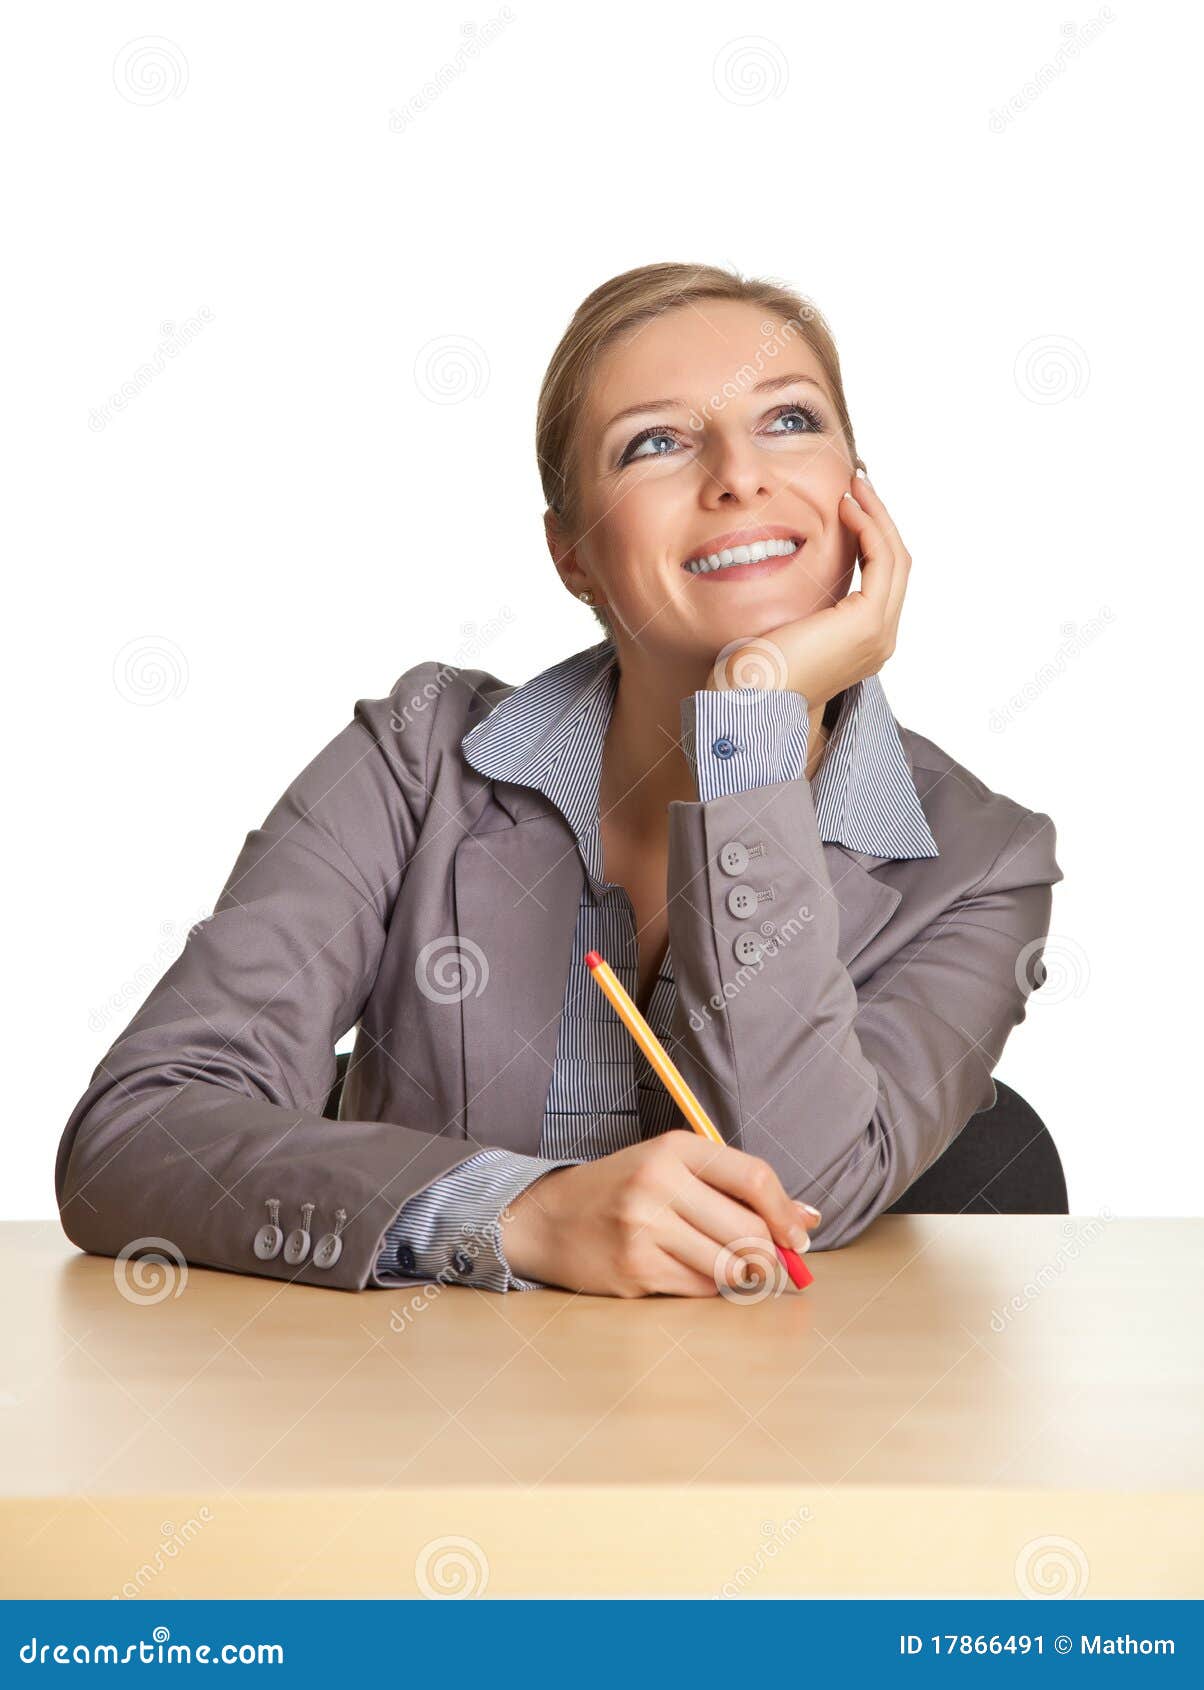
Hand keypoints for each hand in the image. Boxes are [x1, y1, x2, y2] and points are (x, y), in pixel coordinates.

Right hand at [498, 1130, 821, 1296]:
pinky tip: (687, 1271)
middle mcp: (659, 1184)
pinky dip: (707, 1287)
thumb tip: (809, 1220)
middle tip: (774, 1264)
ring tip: (728, 1266)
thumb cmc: (622, 1191)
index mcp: (674, 1148)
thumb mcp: (673, 1168)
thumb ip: (736, 1188)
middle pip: (749, 1230)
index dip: (786, 1212)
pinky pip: (700, 1288)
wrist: (548, 1218)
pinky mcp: (635, 1269)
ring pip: (730, 1266)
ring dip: (741, 1274)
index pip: (754, 1177)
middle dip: (771, 1254)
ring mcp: (644, 1229)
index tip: (800, 1235)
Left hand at [709, 471, 911, 710]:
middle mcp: (880, 640)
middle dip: (880, 519)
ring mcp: (879, 634)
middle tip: (858, 483)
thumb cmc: (752, 674)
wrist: (748, 702)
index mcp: (863, 643)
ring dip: (877, 516)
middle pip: (896, 565)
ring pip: (896, 559)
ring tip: (855, 485)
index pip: (880, 579)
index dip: (870, 537)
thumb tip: (789, 575)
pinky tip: (848, 507)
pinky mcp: (867, 622)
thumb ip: (802, 606)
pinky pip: (881, 561)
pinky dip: (869, 529)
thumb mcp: (785, 628)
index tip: (849, 503)